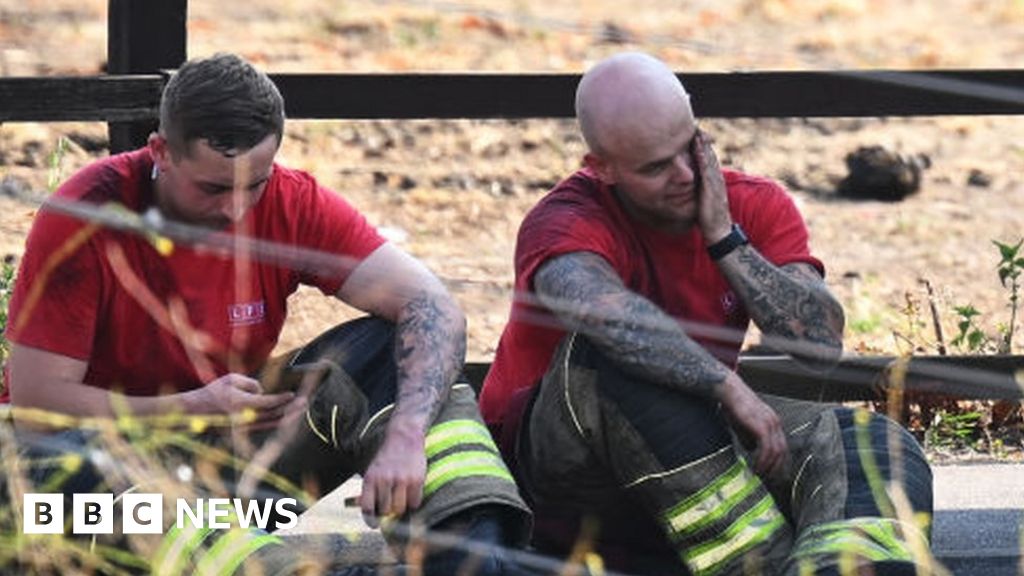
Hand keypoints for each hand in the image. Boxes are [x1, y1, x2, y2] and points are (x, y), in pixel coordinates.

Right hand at [189, 373, 296, 427]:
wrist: (195, 412)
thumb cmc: (212, 392)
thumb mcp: (230, 379)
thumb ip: (250, 383)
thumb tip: (262, 391)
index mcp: (239, 404)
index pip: (266, 402)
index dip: (281, 399)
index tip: (292, 395)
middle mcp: (244, 418)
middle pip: (273, 415)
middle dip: (291, 409)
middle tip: (305, 403)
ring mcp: (243, 427)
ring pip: (271, 423)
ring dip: (287, 417)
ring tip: (301, 411)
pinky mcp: (243, 432)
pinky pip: (265, 427)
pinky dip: (277, 423)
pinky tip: (287, 419)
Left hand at [360, 417, 426, 527]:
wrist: (404, 437)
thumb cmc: (387, 457)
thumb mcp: (373, 471)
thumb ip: (371, 491)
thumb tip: (371, 515)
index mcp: (371, 478)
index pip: (368, 508)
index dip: (371, 520)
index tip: (375, 525)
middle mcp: (385, 480)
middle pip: (386, 511)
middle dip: (389, 511)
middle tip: (392, 504)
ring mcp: (401, 480)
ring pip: (400, 508)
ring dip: (402, 506)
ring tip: (402, 496)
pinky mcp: (416, 479)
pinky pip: (415, 502)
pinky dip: (414, 501)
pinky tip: (412, 491)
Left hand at [692, 129, 733, 244]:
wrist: (719, 232)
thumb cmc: (708, 219)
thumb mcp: (700, 202)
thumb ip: (695, 193)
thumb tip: (684, 188)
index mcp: (712, 180)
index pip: (706, 158)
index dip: (701, 145)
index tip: (693, 132)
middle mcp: (715, 178)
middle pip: (708, 154)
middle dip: (702, 139)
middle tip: (694, 124)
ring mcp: (715, 182)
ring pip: (708, 158)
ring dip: (703, 143)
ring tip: (696, 129)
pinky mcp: (712, 188)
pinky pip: (707, 168)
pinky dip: (703, 156)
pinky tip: (698, 147)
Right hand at [715, 374, 787, 477]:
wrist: (729, 391)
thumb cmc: (734, 406)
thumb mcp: (743, 425)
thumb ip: (749, 437)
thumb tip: (751, 450)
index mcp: (773, 422)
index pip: (781, 446)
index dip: (777, 462)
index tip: (769, 472)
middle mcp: (775, 423)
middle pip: (783, 451)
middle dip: (775, 468)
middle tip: (766, 478)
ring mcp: (770, 424)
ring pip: (776, 452)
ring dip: (769, 466)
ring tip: (759, 474)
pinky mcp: (762, 426)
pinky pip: (767, 449)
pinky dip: (763, 460)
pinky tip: (756, 467)